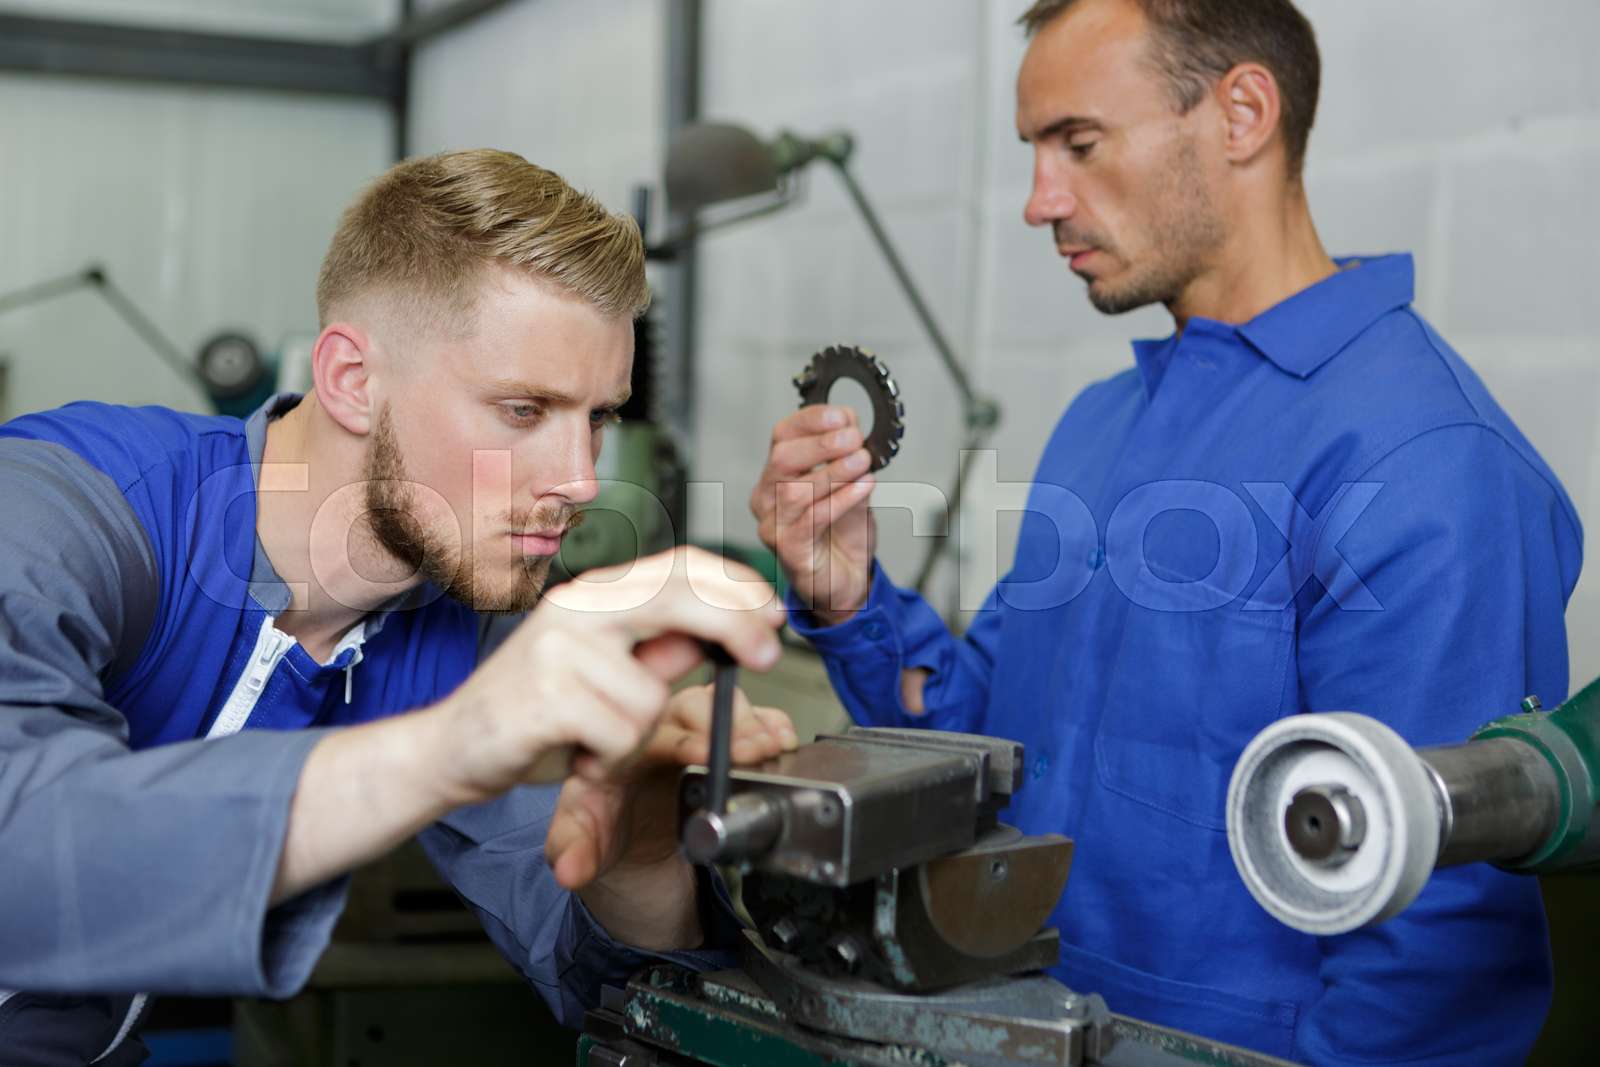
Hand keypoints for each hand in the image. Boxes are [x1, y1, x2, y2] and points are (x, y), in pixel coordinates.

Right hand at [435, 547, 784, 806]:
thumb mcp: (606, 666)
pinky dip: (608, 757)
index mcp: (595, 593)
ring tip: (595, 734)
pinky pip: (619, 733)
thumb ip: (660, 644)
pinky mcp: (544, 696)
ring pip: (650, 694)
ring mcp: (557, 649)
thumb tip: (723, 626)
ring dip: (635, 732)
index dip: (736, 585)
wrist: (451, 746)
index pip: (679, 565)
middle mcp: (575, 608)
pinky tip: (575, 749)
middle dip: (735, 624)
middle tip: (765, 655)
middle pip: (677, 598)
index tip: (774, 615)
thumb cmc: (533, 707)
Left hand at [545, 684, 797, 948]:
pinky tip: (783, 741)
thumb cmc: (609, 830)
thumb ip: (574, 849)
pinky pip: (758, 718)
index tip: (704, 755)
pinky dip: (775, 726)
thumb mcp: (585, 842)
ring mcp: (702, 730)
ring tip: (771, 747)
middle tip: (751, 750)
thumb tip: (568, 867)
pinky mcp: (733, 738)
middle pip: (699, 706)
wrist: (639, 846)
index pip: (655, 727)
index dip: (685, 739)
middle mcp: (663, 726)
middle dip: (729, 727)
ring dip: (757, 725)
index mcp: (623, 740)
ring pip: (732, 706)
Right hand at [751, 404, 876, 624]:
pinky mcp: (787, 549)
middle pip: (782, 459)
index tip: (842, 415)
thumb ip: (848, 454)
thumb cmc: (842, 533)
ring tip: (863, 462)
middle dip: (821, 444)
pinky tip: (863, 487)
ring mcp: (773, 524)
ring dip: (834, 471)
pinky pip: (811, 520)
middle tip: (855, 438)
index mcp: (778, 474)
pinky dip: (840, 500)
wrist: (848, 580)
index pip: (783, 435)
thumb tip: (851, 420)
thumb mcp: (851, 483)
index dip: (811, 420)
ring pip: (795, 490)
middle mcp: (767, 497)